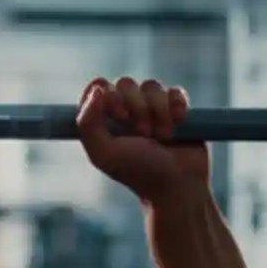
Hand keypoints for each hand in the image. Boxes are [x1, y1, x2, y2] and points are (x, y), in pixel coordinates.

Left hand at [76, 77, 208, 205]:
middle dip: (137, 108)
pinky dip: (177, 105)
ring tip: (162, 137)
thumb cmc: (137, 172)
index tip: (118, 117)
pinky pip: (175, 91)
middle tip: (143, 134)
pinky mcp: (176, 109)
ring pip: (151, 86)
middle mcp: (125, 110)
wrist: (177, 184)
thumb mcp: (104, 153)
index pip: (98, 87)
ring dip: (158, 111)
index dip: (108, 95)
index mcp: (104, 119)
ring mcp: (151, 108)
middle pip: (126, 83)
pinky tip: (178, 123)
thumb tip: (97, 89)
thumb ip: (88, 123)